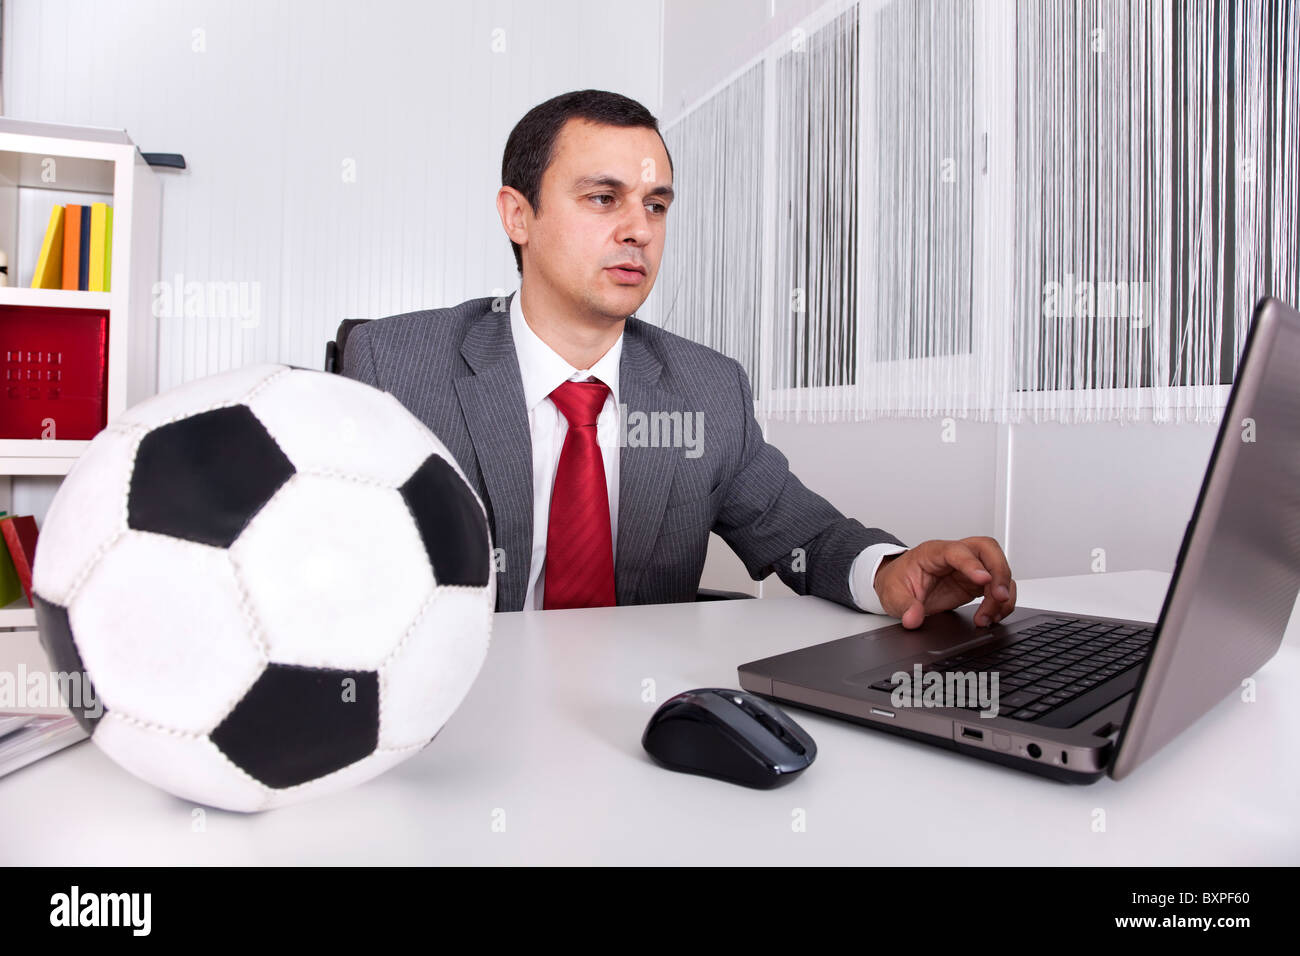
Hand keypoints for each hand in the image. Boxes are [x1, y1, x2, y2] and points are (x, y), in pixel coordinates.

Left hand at [873, 537, 1015, 629]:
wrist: (897, 585)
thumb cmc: (897, 581)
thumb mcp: (893, 595)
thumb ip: (904, 606)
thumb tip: (913, 618)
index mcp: (933, 552)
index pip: (958, 551)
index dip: (972, 564)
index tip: (983, 580)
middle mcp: (955, 556)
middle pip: (987, 549)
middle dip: (999, 572)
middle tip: (999, 597)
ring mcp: (968, 568)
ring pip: (998, 568)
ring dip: (1001, 593)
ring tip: (989, 616)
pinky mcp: (975, 583)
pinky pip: (997, 587)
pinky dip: (1001, 602)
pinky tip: (992, 616)